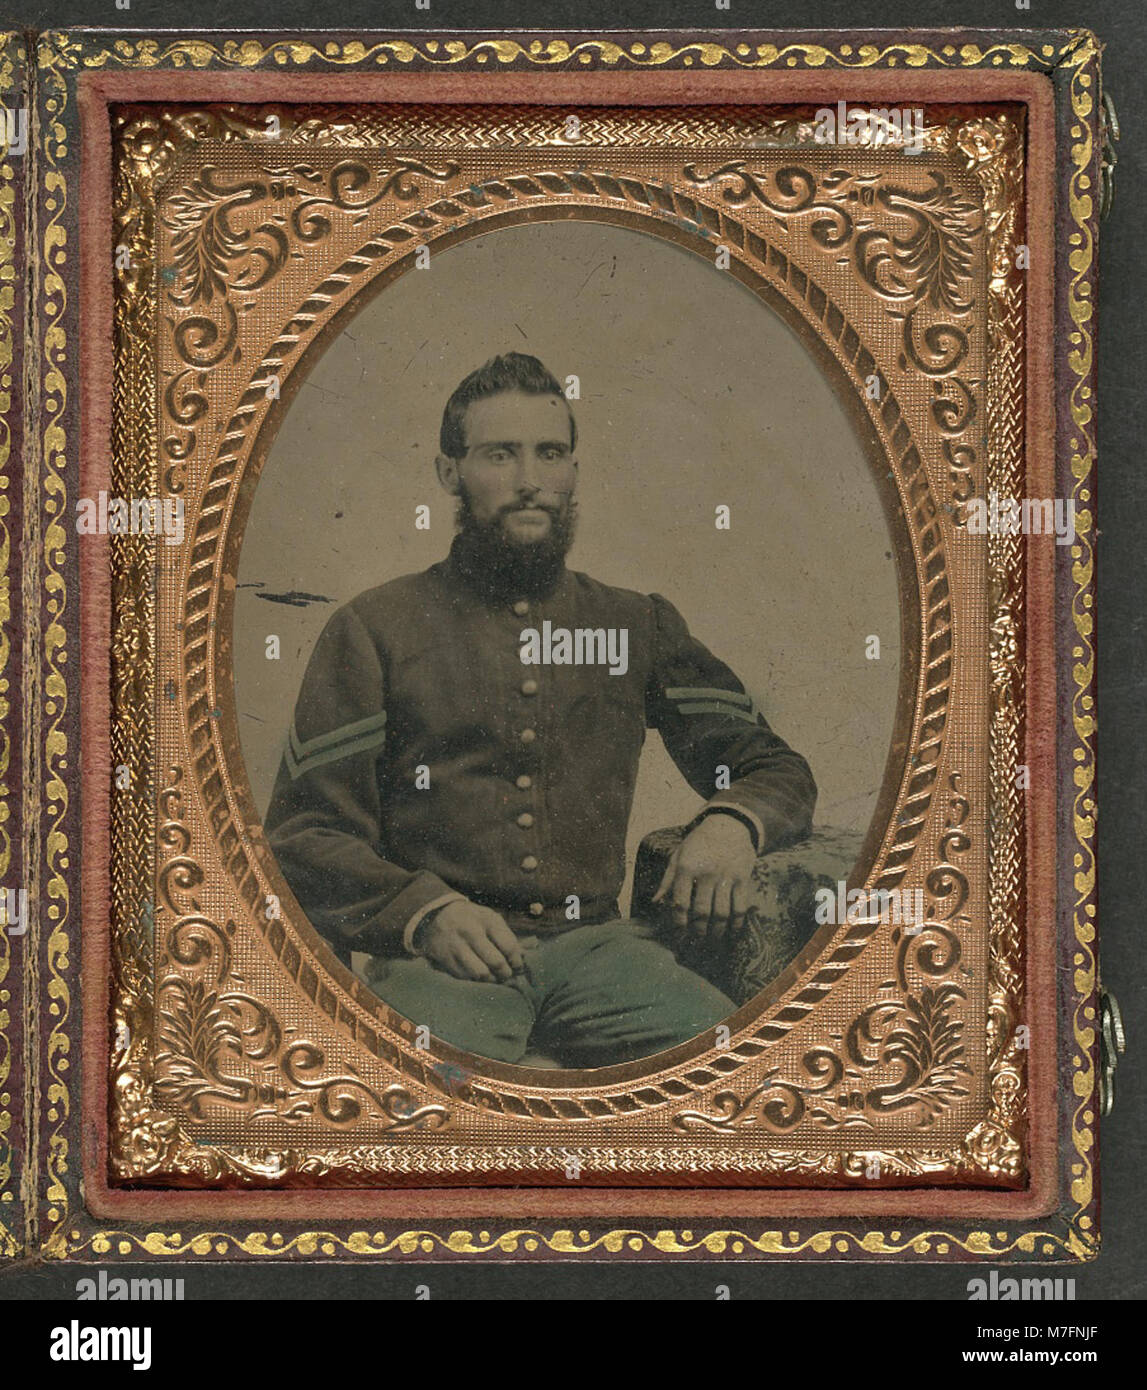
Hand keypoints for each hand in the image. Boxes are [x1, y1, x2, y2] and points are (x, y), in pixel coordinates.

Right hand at [415, 900, 524, 981]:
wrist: (435, 914)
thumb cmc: (471, 918)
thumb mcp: (490, 918)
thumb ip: (506, 936)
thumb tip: (521, 959)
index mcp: (486, 920)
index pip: (508, 946)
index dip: (516, 961)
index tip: (518, 966)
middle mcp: (470, 932)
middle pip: (496, 962)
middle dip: (506, 973)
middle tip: (507, 975)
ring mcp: (456, 947)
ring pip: (480, 974)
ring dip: (491, 979)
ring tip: (494, 977)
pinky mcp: (445, 959)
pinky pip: (465, 978)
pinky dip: (475, 980)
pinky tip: (478, 975)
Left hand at [652, 813, 756, 945]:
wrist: (729, 824)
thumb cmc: (699, 842)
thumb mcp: (678, 855)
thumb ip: (667, 880)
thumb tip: (656, 902)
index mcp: (686, 868)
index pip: (680, 903)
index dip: (679, 923)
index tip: (679, 935)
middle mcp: (706, 873)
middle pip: (702, 912)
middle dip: (699, 932)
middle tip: (697, 941)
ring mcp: (726, 876)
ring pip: (722, 913)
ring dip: (717, 931)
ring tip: (713, 940)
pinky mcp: (743, 878)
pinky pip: (741, 907)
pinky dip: (737, 923)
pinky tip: (732, 931)